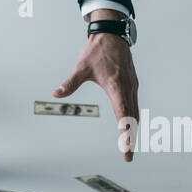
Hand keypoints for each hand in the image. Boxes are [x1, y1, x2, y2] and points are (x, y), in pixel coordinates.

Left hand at [53, 34, 139, 161]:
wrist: (112, 35)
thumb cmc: (96, 51)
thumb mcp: (81, 67)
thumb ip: (70, 83)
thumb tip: (56, 93)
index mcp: (115, 85)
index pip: (122, 111)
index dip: (125, 129)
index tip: (126, 143)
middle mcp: (127, 87)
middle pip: (132, 117)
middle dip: (130, 137)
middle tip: (128, 156)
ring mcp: (132, 86)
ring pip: (135, 112)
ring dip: (134, 130)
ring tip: (130, 147)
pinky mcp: (133, 84)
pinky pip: (135, 104)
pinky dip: (134, 118)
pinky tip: (132, 127)